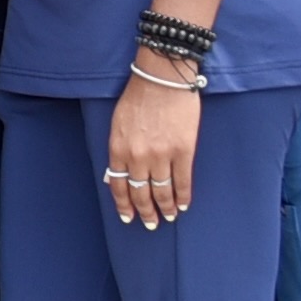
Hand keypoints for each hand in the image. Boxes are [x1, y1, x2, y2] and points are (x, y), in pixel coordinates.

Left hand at [104, 68, 199, 230]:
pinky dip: (184, 196)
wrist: (162, 77)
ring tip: (169, 217)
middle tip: (151, 223)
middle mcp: (138, 156)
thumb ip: (118, 149)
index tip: (129, 217)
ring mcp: (161, 155)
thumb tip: (116, 174)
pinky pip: (183, 181)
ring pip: (162, 191)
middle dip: (146, 212)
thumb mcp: (118, 123)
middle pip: (140, 193)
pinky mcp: (183, 150)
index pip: (118, 186)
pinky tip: (184, 205)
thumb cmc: (138, 96)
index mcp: (118, 149)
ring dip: (166, 208)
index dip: (124, 205)